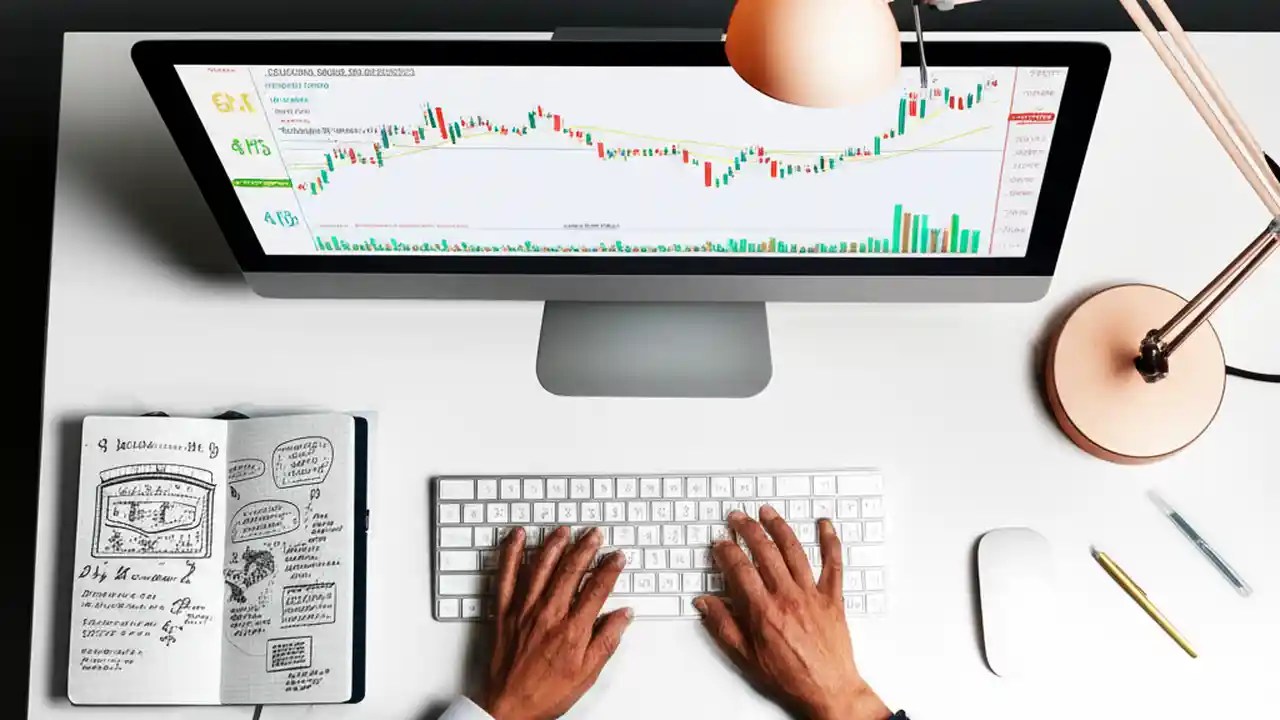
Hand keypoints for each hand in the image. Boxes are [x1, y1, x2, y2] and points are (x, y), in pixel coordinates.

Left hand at [479, 526, 632, 719]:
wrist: (509, 707)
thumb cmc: (546, 693)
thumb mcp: (587, 673)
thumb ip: (607, 640)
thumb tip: (624, 615)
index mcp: (572, 630)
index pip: (597, 589)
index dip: (610, 569)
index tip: (617, 556)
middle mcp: (548, 615)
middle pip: (570, 570)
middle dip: (586, 548)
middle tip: (595, 534)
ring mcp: (523, 610)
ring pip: (540, 566)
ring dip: (555, 544)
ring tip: (565, 530)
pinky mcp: (504, 612)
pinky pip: (506, 576)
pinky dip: (511, 553)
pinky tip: (518, 537)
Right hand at [695, 507, 890, 719]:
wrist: (828, 690)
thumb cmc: (790, 677)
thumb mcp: (746, 658)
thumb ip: (723, 627)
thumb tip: (705, 603)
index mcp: (764, 612)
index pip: (739, 570)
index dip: (726, 552)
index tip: (720, 544)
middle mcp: (787, 597)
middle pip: (765, 552)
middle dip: (748, 530)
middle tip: (738, 518)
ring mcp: (812, 595)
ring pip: (794, 550)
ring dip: (779, 527)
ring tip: (767, 513)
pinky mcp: (832, 598)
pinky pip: (833, 563)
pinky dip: (830, 541)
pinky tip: (824, 525)